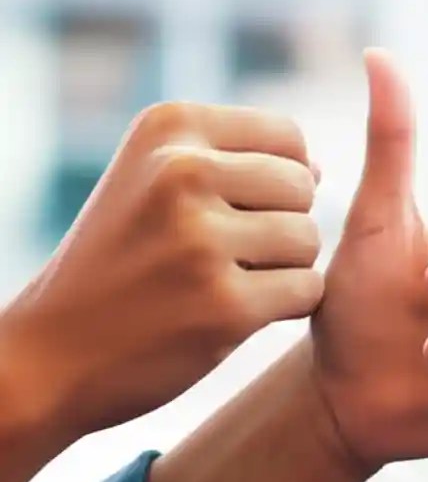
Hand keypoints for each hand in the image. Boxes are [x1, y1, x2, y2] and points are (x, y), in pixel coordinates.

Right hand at [0, 102, 321, 439]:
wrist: (53, 354)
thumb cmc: (122, 261)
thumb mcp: (153, 179)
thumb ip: (235, 160)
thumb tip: (319, 167)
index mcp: (168, 127)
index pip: (288, 138)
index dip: (281, 180)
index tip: (231, 211)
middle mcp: (182, 171)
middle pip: (303, 188)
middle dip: (282, 224)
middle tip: (228, 255)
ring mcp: (201, 239)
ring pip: (309, 240)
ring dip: (284, 269)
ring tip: (225, 282)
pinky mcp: (224, 303)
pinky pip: (307, 290)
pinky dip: (285, 308)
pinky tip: (234, 315)